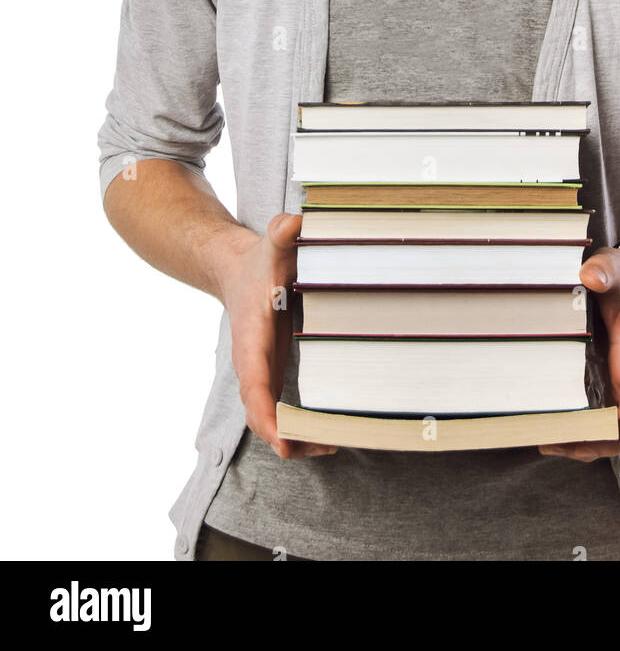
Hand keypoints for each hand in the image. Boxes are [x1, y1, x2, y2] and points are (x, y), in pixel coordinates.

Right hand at [215, 212, 337, 460]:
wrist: (236, 271)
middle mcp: (252, 365)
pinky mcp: (272, 377)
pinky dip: (299, 430)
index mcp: (250, 340)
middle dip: (287, 439)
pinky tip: (330, 433)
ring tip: (335, 443)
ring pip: (270, 422)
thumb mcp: (270, 245)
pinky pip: (280, 414)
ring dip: (297, 441)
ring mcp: (261, 375)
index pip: (253, 385)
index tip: (283, 438)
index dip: (267, 414)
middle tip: (324, 445)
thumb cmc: (259, 262)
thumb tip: (294, 221)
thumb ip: (280, 234)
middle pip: (261, 416)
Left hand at [538, 244, 619, 461]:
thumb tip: (590, 277)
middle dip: (591, 446)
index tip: (577, 433)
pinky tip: (556, 422)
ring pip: (618, 431)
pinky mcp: (615, 382)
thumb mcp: (613, 270)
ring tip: (547, 438)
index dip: (614, 434)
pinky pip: (608, 417)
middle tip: (547, 441)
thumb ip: (604, 272)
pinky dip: (586, 428)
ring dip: (588, 442)